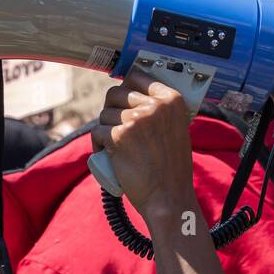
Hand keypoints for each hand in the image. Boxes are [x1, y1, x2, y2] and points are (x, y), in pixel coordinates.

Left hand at [92, 66, 197, 218]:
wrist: (168, 197)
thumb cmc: (172, 169)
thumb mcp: (176, 130)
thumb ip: (161, 111)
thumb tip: (134, 95)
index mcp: (171, 100)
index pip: (137, 76)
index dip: (125, 87)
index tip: (121, 97)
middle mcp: (154, 106)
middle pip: (116, 93)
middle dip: (111, 109)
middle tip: (115, 127)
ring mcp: (135, 119)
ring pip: (105, 114)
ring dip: (104, 129)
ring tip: (114, 146)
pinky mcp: (118, 135)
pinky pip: (97, 132)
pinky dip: (97, 144)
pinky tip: (106, 154)